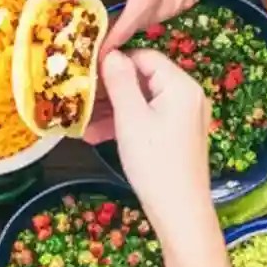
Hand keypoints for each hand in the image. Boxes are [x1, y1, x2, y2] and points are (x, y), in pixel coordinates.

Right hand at [90, 49, 211, 224]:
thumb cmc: (155, 163)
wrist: (180, 213)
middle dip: (109, 89)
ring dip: (112, 109)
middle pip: (143, 78)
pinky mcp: (178, 136)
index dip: (114, 61)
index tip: (85, 72)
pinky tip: (97, 136)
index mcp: (181, 85)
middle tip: (79, 99)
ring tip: (82, 122)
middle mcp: (187, 96)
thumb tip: (110, 53)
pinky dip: (125, 124)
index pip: (144, 56)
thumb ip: (120, 81)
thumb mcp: (131, 118)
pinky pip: (148, 119)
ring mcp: (184, 117)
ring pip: (142, 101)